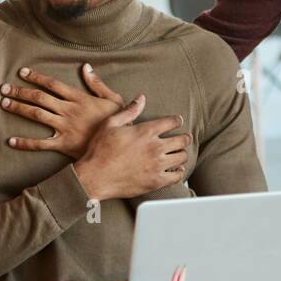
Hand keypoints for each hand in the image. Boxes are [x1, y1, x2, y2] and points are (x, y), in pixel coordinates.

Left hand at [0, 63, 127, 158]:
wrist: (119, 146)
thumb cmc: (118, 122)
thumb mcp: (113, 98)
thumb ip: (97, 83)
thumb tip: (86, 67)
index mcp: (79, 98)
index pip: (52, 84)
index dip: (36, 77)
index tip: (21, 72)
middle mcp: (68, 110)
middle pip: (39, 97)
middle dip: (20, 91)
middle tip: (4, 87)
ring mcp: (65, 127)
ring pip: (37, 115)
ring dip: (19, 108)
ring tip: (3, 103)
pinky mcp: (63, 144)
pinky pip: (40, 143)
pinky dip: (25, 142)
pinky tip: (10, 140)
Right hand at [72, 94, 191, 200]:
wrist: (95, 177)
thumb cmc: (100, 150)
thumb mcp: (110, 124)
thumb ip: (129, 110)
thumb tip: (141, 98)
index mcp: (145, 131)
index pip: (171, 122)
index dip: (177, 121)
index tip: (178, 121)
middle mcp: (154, 147)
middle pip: (182, 140)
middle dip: (185, 138)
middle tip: (185, 138)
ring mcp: (157, 165)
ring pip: (182, 157)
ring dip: (182, 154)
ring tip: (179, 153)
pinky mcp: (156, 182)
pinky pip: (177, 176)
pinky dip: (179, 172)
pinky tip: (175, 169)